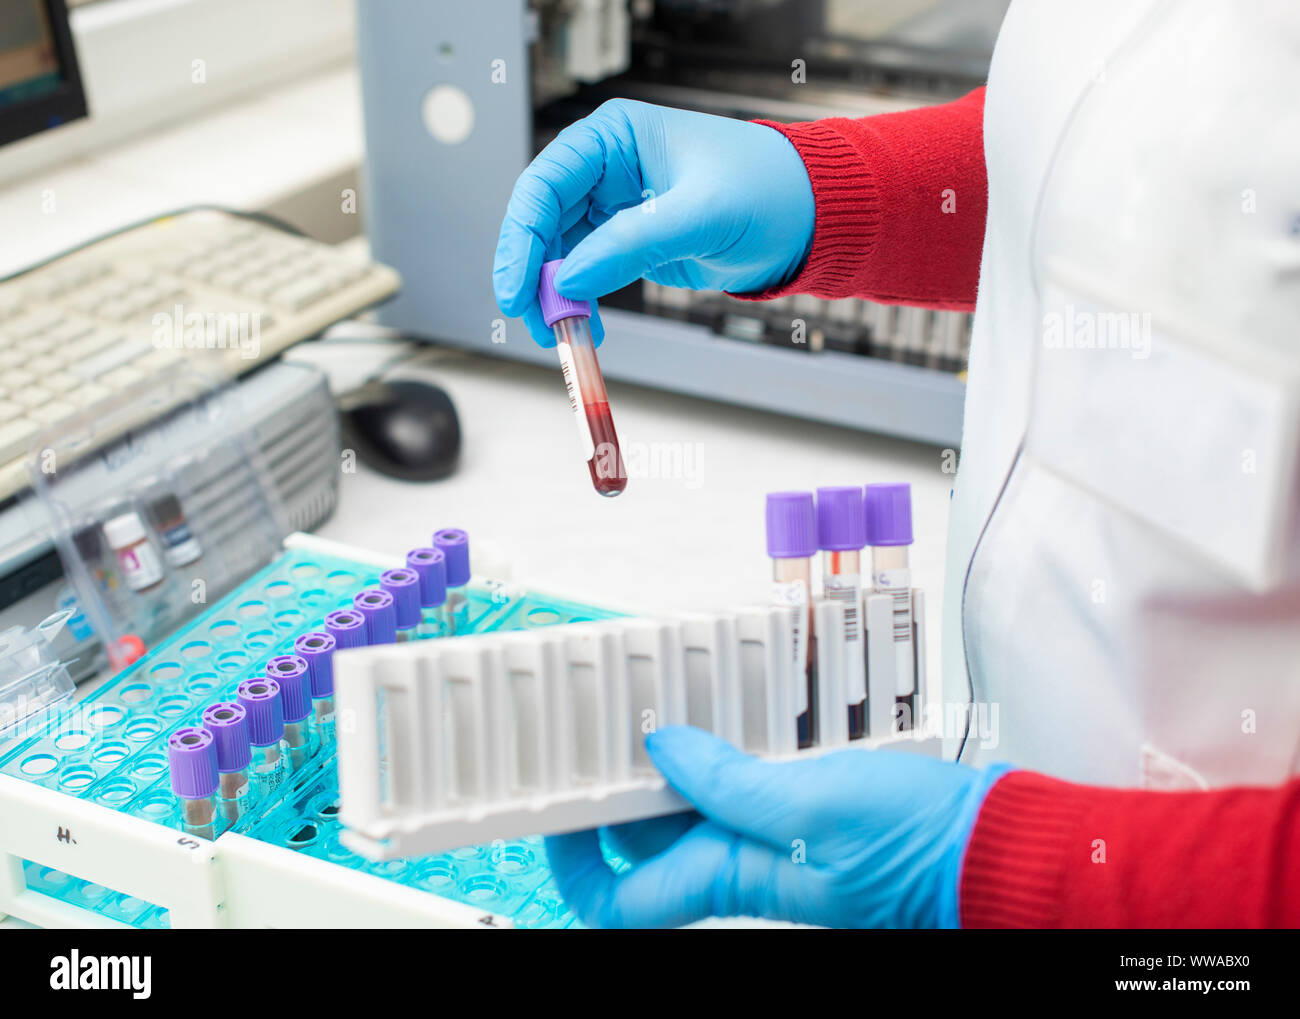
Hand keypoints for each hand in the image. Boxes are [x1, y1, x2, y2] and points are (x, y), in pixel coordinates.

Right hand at [493, 99, 814, 346]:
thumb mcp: (699, 215)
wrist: (809, 219)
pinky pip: (588, 273)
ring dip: (556, 295)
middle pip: (544, 222)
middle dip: (535, 274)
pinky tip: (589, 326)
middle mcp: (607, 168)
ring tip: (562, 334)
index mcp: (615, 137)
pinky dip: (582, 302)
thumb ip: (631, 244)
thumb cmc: (767, 191)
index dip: (523, 237)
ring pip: (561, 253)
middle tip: (535, 320)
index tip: (517, 286)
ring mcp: (615, 208)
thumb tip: (568, 280)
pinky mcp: (630, 243)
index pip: (546, 183)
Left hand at [544, 726, 1011, 928]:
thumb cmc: (919, 848)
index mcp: (734, 875)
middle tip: (601, 728)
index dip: (575, 862)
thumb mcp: (811, 806)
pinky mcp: (804, 806)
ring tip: (657, 703)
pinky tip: (728, 705)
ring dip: (673, 754)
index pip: (624, 898)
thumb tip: (661, 752)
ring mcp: (774, 834)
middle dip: (618, 785)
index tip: (553, 814)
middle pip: (650, 833)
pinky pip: (744, 776)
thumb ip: (728, 780)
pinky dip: (727, 743)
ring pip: (696, 797)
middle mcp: (745, 860)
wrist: (990, 847)